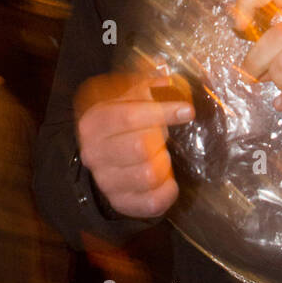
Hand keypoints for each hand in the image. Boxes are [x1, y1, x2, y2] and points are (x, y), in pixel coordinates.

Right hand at [74, 72, 193, 218]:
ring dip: (164, 163)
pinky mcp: (121, 202)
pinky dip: (168, 190)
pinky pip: (153, 202)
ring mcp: (106, 181)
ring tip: (161, 155)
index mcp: (95, 123)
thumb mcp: (126, 99)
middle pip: (140, 147)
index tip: (187, 110)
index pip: (129, 116)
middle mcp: (94, 154)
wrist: (102, 158)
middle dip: (160, 139)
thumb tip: (167, 80)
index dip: (162, 112)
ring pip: (149, 175)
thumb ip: (146, 86)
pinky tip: (168, 178)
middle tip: (162, 136)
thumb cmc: (120, 123)